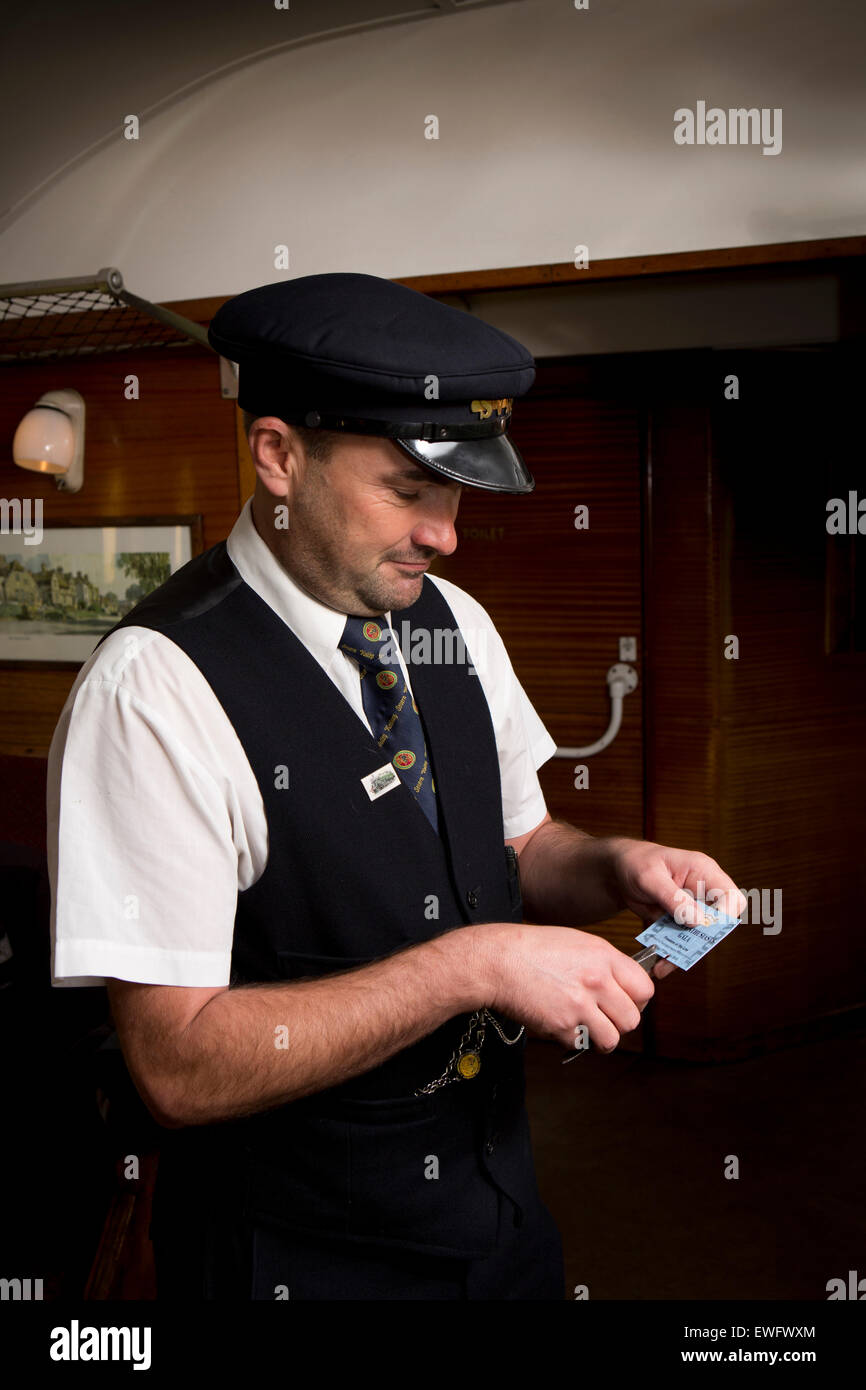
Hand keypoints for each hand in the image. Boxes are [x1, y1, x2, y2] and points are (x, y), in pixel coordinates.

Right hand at [477, 922, 656, 1053]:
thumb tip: (624, 986)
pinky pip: (582, 1045)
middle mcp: (597, 981)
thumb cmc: (532, 949)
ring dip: (600, 1038)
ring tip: (586, 1027)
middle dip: (619, 1023)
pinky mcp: (562, 1026)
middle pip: (633, 1019)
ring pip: (612, 1039)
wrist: (497, 961)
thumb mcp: (577, 943)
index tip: (627, 1003)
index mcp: (604, 956)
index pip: (645, 989)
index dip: (638, 1001)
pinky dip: (573, 1040)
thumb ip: (605, 963)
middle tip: (604, 1018)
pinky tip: (561, 1024)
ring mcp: (579, 1005)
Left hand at [607, 838, 746, 979]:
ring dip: (683, 953)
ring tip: (662, 966)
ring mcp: (693, 909)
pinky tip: (658, 962)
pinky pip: (682, 941)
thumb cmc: (637, 863)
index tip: (704, 929)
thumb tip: (697, 921)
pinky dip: (671, 953)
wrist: (621, 870)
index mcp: (704, 872)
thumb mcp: (650, 877)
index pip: (731, 896)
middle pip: (718, 924)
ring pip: (699, 938)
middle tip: (679, 956)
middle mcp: (704, 892)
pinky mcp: (681, 922)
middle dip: (701, 943)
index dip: (725, 916)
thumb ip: (673, 898)